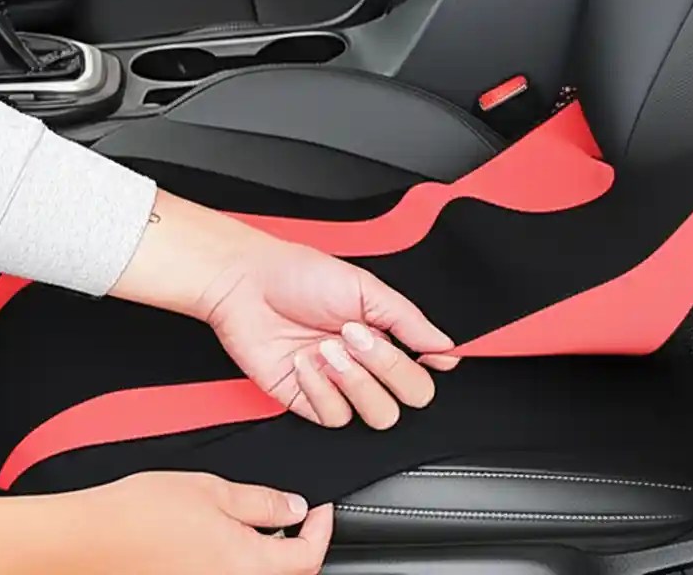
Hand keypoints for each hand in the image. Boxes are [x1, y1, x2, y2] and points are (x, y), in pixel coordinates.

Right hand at [57, 472, 333, 574]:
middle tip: (291, 516)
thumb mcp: (211, 491)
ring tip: (252, 528)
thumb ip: (261, 503)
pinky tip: (219, 545)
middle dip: (296, 548)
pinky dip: (235, 566)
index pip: (308, 557)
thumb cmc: (140, 513)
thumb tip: (296, 508)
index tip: (318, 508)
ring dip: (265, 559)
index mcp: (247, 565)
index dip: (321, 529)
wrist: (86, 542)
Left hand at [198, 237, 458, 429]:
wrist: (247, 285)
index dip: (431, 366)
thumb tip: (445, 346)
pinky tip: (304, 361)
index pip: (426, 370)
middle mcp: (365, 366)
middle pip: (410, 398)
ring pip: (377, 414)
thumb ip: (407, 320)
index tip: (426, 353)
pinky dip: (321, 389)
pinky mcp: (307, 401)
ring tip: (328, 347)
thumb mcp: (364, 288)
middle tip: (359, 337)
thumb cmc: (299, 276)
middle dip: (389, 368)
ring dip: (356, 381)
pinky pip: (333, 416)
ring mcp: (338, 386)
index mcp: (384, 337)